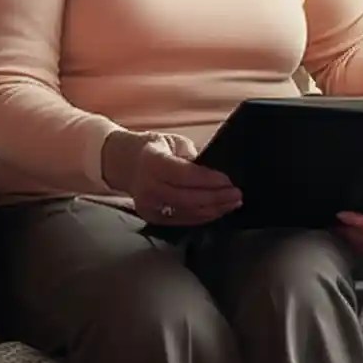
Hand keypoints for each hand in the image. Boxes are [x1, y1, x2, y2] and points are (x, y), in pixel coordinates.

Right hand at [104, 131, 241, 225]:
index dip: (209, 180)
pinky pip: (183, 219)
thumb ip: (193, 157)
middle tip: (237, 194)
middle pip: (188, 198)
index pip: (185, 175)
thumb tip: (217, 171)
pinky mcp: (154, 218)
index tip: (229, 180)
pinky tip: (218, 210)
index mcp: (153, 163)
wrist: (125, 163)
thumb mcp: (174, 142)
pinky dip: (203, 216)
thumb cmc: (154, 148)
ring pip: (188, 212)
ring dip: (214, 209)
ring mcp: (150, 206)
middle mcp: (149, 187)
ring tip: (233, 203)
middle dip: (217, 198)